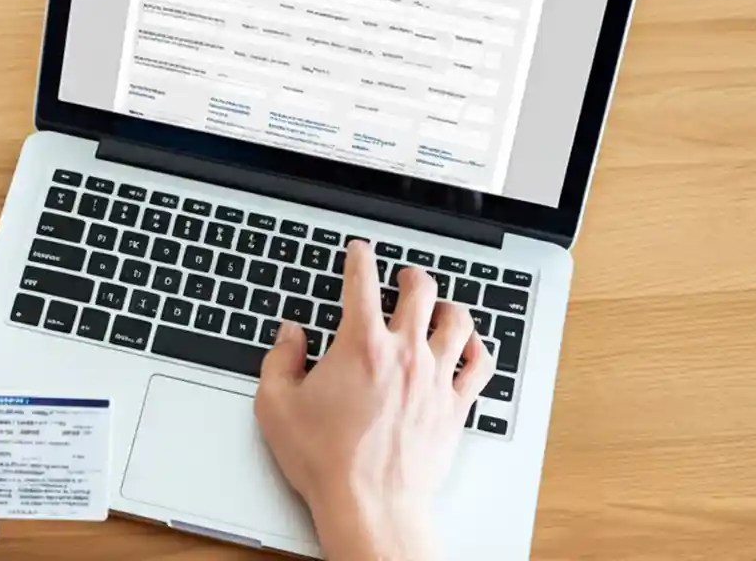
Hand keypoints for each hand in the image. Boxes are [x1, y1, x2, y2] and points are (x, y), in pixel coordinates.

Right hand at [255, 241, 493, 560]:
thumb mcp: (276, 406)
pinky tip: (468, 345)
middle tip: (405, 275)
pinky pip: (479, 364)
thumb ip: (279, 360)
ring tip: (439, 305)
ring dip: (447, 306)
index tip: (360, 251)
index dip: (360, 258)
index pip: (362, 282)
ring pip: (457, 321)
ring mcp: (435, 379)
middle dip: (411, 275)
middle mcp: (404, 354)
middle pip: (421, 292)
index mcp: (360, 346)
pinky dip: (476, 347)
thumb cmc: (326, 460)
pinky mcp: (454, 407)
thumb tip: (289, 335)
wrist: (369, 504)